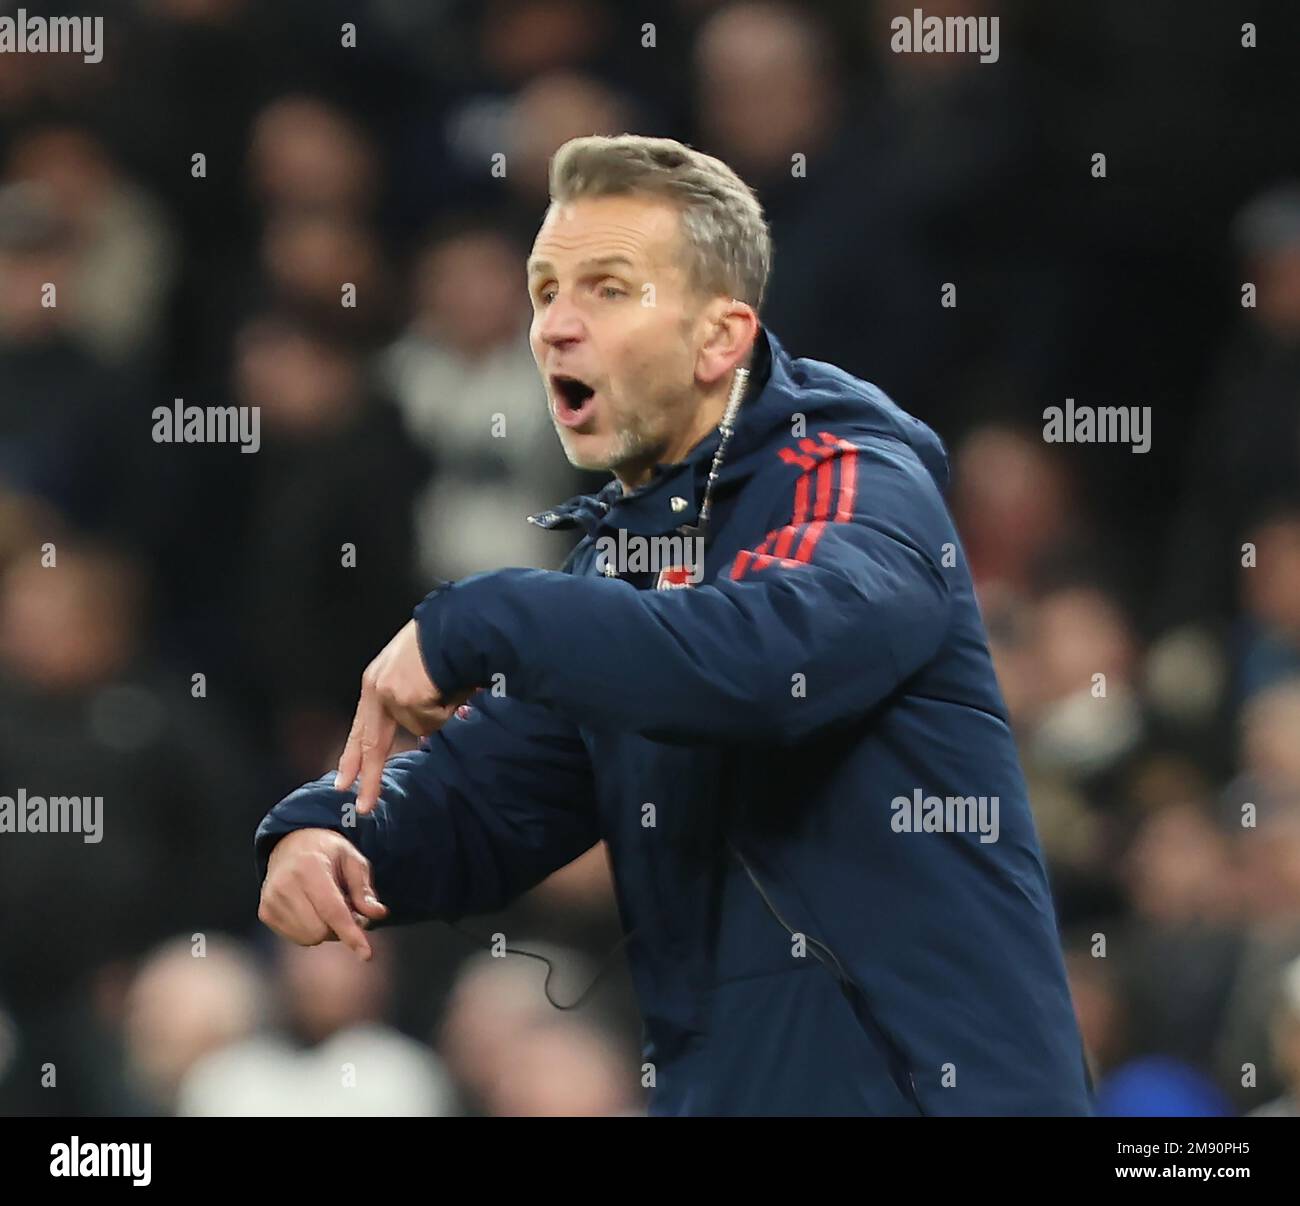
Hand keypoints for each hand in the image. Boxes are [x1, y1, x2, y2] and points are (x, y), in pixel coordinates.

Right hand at [258, 828, 387, 960]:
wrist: (291, 843)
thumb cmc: (327, 853)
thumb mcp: (353, 860)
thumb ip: (365, 889)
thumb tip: (378, 914)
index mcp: (309, 867)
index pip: (332, 910)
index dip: (351, 933)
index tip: (366, 954)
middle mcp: (285, 884)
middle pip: (321, 931)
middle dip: (339, 927)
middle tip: (346, 906)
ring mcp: (271, 900)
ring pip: (309, 938)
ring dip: (326, 929)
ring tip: (326, 905)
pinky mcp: (266, 912)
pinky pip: (297, 938)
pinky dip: (310, 930)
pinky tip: (311, 910)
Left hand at [334, 619, 473, 814]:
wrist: (455, 625)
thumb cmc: (444, 643)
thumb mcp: (417, 673)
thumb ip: (413, 704)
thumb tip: (423, 736)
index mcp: (376, 682)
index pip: (362, 728)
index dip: (353, 756)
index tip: (344, 780)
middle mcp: (378, 689)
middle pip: (373, 743)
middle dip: (369, 778)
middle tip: (363, 807)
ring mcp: (391, 695)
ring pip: (423, 727)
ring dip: (443, 712)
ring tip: (452, 683)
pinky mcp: (408, 697)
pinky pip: (437, 719)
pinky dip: (450, 706)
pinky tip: (453, 684)